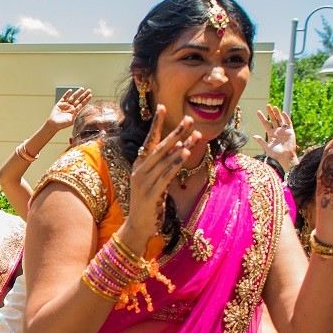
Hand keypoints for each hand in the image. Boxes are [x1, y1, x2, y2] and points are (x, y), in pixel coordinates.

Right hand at [48, 87, 91, 129]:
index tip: (90, 95)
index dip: (86, 99)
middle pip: (79, 99)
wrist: (54, 124)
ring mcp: (66, 105)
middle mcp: (71, 107)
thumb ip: (76, 114)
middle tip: (89, 90)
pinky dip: (67, 93)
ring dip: (77, 93)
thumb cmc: (62, 124)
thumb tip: (80, 107)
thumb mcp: (71, 120)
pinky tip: (70, 90)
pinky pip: (64, 97)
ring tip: (82, 88)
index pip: (82, 104)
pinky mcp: (60, 103)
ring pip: (73, 97)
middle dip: (84, 95)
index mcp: (75, 111)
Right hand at [120, 105, 200, 240]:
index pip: (149, 140)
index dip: (156, 124)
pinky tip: (185, 153)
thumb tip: (178, 148)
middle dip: (175, 132)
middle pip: (159, 146)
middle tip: (188, 119)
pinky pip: (166, 174)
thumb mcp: (154, 181)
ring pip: (164, 159)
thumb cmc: (148, 203)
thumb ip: (163, 165)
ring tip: (195, 134)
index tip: (162, 107)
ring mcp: (144, 181)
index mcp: (139, 165)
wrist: (137, 226)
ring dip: (181, 145)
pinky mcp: (151, 193)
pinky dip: (176, 163)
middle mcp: (139, 170)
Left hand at [254, 104, 296, 170]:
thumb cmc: (276, 154)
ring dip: (277, 113)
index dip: (262, 117)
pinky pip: (288, 123)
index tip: (258, 111)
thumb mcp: (267, 147)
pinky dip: (286, 118)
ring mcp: (283, 130)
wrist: (285, 157)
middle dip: (270, 113)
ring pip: (280, 119)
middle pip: (273, 119)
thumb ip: (261, 141)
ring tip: (274, 107)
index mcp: (270, 134)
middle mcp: (277, 131)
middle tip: (267, 105)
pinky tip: (283, 113)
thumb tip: (254, 135)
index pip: (266, 123)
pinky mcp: (290, 131)